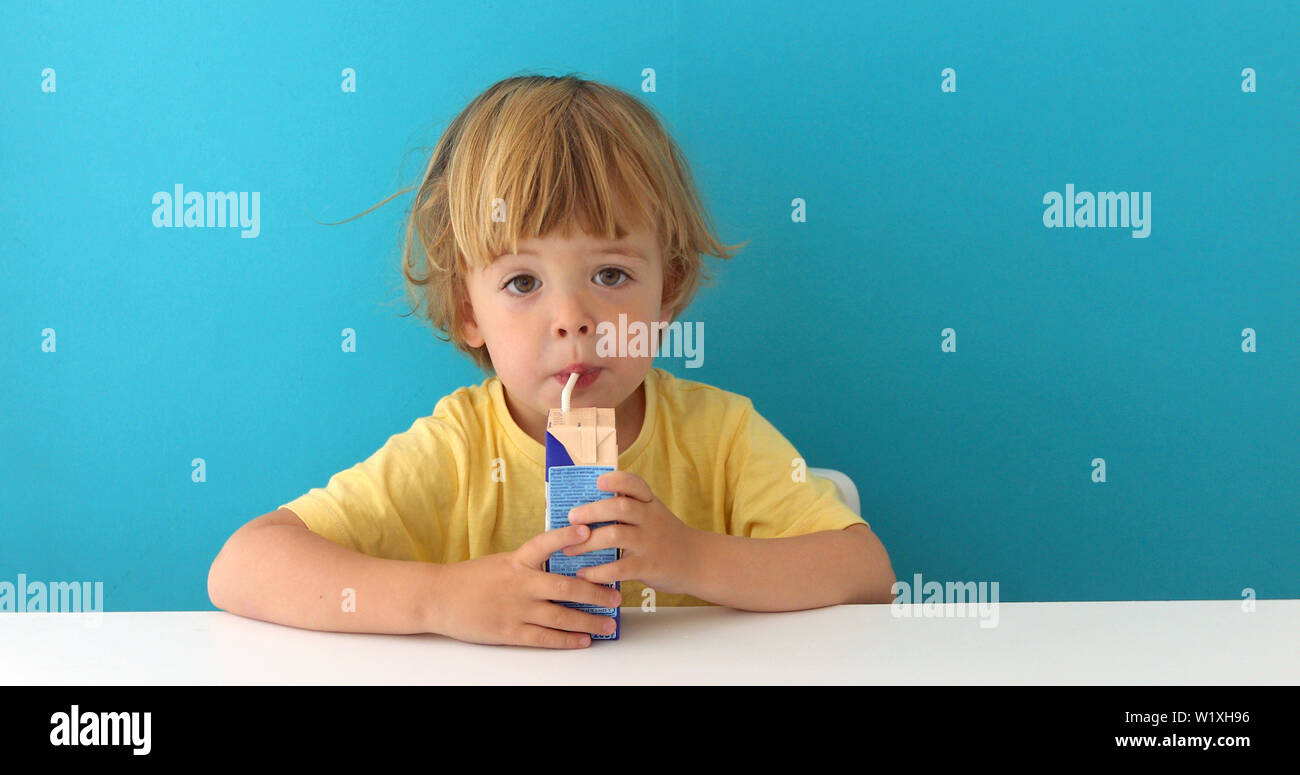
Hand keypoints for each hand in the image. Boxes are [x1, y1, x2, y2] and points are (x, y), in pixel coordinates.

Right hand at [426, 523, 622, 648]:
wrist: (438, 597)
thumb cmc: (470, 578)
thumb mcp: (501, 561)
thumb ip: (529, 563)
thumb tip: (561, 563)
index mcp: (517, 560)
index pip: (545, 543)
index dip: (567, 536)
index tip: (589, 531)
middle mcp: (520, 583)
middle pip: (565, 587)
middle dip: (595, 593)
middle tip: (617, 596)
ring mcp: (516, 609)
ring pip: (561, 616)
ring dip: (589, 621)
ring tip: (608, 624)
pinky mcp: (509, 631)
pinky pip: (544, 637)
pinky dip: (566, 640)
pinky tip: (583, 641)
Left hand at [563, 471, 701, 595]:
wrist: (698, 561)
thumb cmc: (665, 536)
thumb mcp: (653, 515)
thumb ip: (628, 510)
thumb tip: (583, 510)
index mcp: (649, 503)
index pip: (634, 484)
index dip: (616, 481)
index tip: (598, 482)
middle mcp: (650, 519)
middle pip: (620, 508)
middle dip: (592, 511)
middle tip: (571, 518)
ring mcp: (650, 543)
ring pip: (615, 536)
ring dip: (587, 542)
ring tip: (569, 550)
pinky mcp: (648, 566)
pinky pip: (619, 568)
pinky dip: (598, 572)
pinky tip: (584, 574)